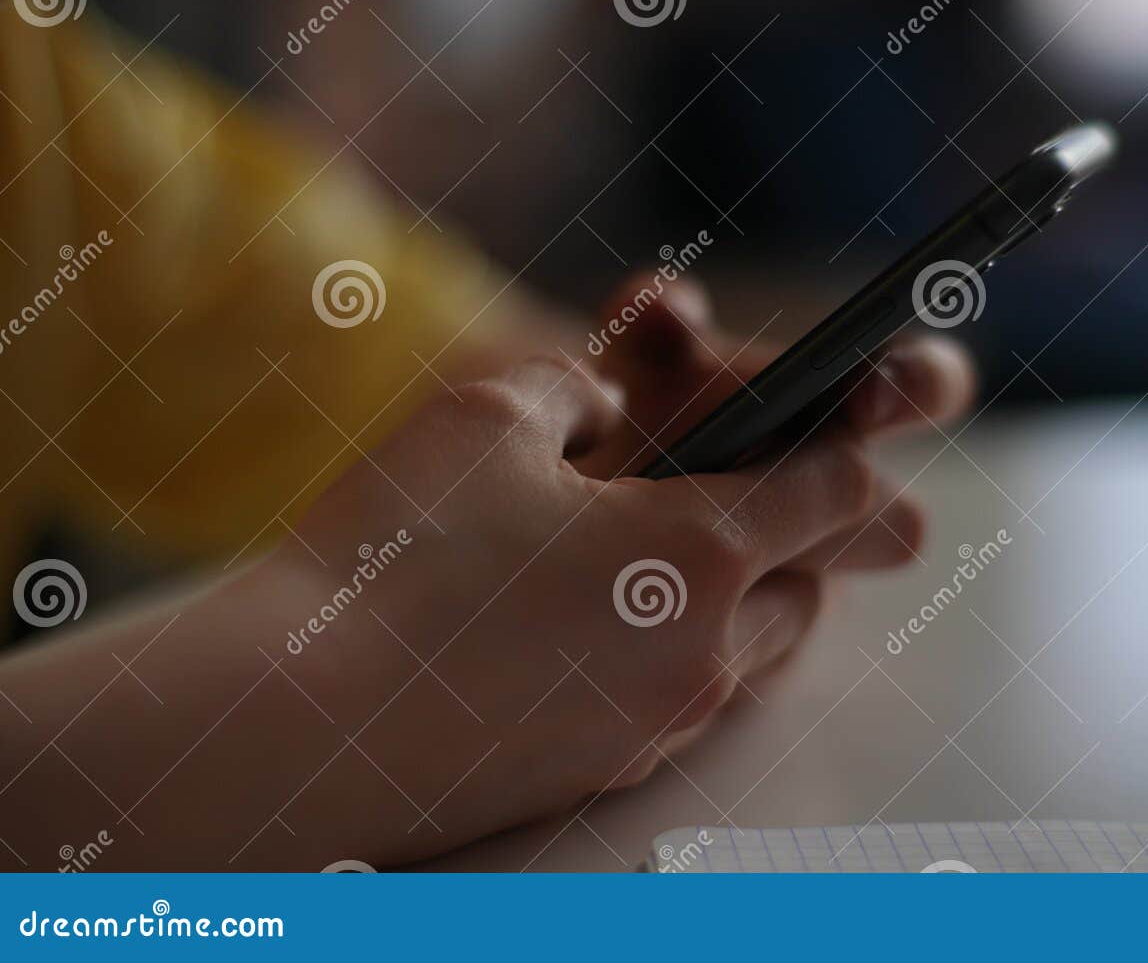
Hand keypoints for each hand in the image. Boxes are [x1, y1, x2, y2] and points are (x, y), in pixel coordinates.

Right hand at [263, 276, 974, 864]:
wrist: (294, 726)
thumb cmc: (393, 557)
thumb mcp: (484, 416)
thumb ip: (573, 384)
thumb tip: (602, 400)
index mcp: (702, 555)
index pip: (835, 495)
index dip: (844, 451)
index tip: (840, 432)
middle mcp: (705, 654)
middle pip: (805, 587)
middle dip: (787, 536)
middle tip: (726, 494)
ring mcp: (658, 726)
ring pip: (748, 656)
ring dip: (732, 604)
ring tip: (657, 561)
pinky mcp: (604, 772)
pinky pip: (680, 704)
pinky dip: (669, 658)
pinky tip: (588, 628)